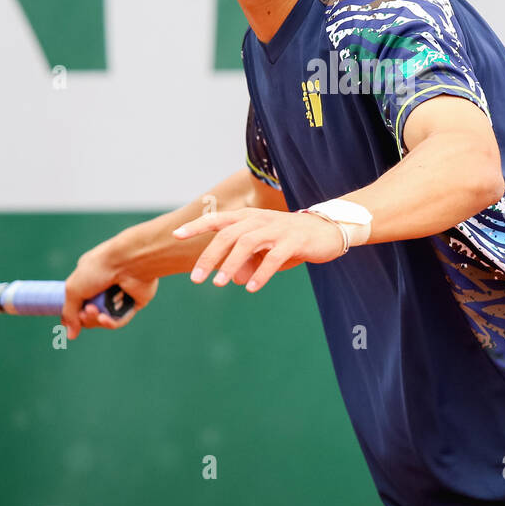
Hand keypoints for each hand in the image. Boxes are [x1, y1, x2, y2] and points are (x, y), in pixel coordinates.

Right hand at [61, 243, 158, 339]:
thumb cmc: (99, 268)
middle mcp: (105, 285)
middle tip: (85, 313)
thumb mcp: (73, 289)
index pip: (79, 301)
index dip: (73, 314)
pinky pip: (121, 319)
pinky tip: (104, 319)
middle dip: (85, 317)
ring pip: (105, 318)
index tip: (67, 324)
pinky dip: (111, 322)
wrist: (128, 262)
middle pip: (91, 313)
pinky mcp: (134, 302)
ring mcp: (120, 295)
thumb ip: (69, 312)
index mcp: (89, 277)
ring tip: (94, 311)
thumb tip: (70, 334)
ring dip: (96, 319)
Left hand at [173, 208, 346, 292]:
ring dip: (230, 265)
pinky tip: (251, 288)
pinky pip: (273, 257)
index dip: (196, 226)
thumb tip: (232, 280)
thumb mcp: (266, 249)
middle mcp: (261, 220)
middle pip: (228, 235)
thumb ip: (248, 261)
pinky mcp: (294, 241)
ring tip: (218, 284)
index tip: (176, 235)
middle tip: (196, 279)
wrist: (329, 230)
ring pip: (247, 244)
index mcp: (251, 217)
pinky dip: (260, 273)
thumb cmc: (291, 240)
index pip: (218, 219)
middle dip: (209, 256)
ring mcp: (278, 229)